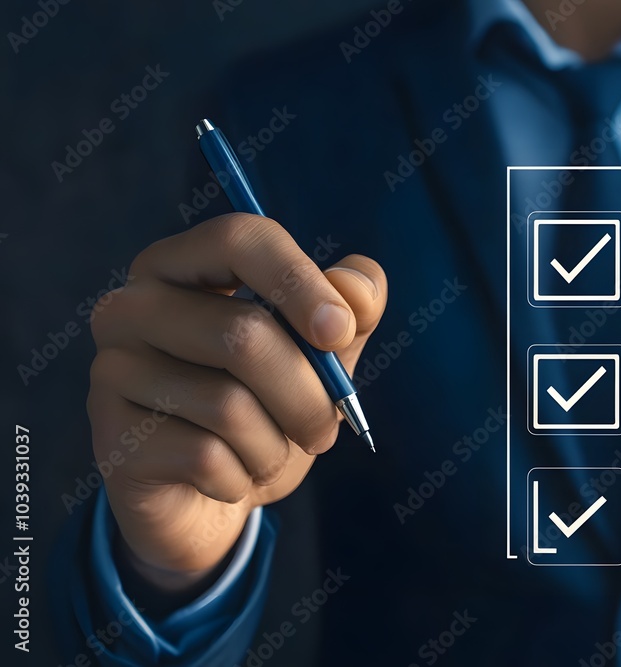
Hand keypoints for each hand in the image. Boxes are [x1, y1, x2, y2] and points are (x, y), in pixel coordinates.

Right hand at [87, 213, 386, 590]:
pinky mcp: (113, 438)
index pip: (239, 239)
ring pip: (228, 405)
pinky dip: (241, 478)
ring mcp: (112, 371)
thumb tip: (357, 289)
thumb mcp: (320, 358)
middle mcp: (132, 307)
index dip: (299, 282)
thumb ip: (351, 312)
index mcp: (182, 266)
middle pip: (243, 334)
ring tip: (270, 454)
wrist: (208, 499)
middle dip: (309, 396)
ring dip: (276, 446)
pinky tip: (228, 478)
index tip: (341, 332)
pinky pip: (206, 457)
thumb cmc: (266, 410)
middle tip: (325, 429)